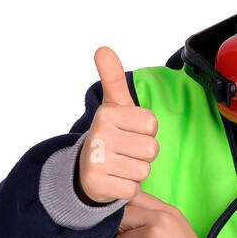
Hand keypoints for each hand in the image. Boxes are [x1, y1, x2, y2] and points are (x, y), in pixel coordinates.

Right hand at [77, 47, 159, 202]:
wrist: (85, 171)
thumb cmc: (109, 135)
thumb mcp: (113, 106)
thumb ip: (112, 78)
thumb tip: (103, 49)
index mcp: (108, 114)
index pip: (152, 125)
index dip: (146, 132)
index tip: (129, 132)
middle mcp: (100, 135)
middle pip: (151, 149)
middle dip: (142, 154)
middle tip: (125, 152)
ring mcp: (98, 161)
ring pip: (144, 170)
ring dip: (136, 172)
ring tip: (120, 165)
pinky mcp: (99, 184)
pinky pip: (133, 188)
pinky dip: (128, 188)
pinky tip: (114, 180)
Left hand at [114, 191, 204, 237]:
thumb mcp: (174, 232)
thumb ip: (152, 220)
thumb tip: (121, 217)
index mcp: (168, 210)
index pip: (134, 197)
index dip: (125, 212)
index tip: (130, 229)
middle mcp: (161, 217)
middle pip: (122, 216)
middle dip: (124, 236)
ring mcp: (153, 233)